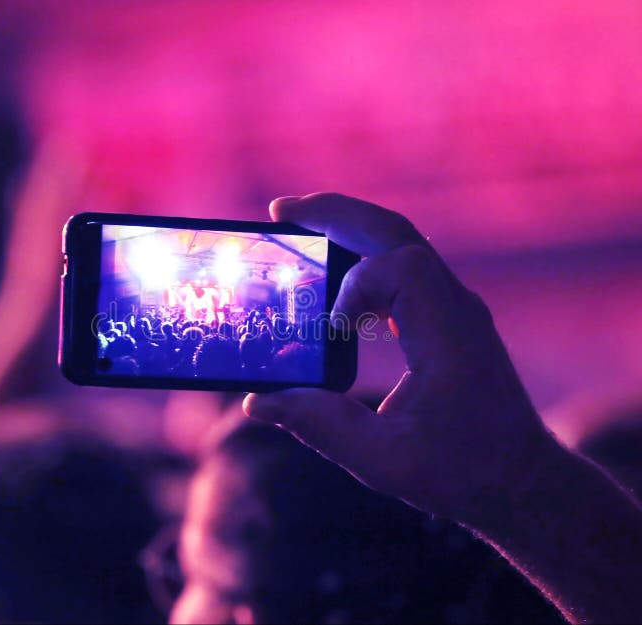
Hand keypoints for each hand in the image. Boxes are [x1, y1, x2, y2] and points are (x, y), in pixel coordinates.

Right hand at [244, 193, 558, 527]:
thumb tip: (258, 402)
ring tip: (300, 226)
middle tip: (281, 210)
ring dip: (349, 227)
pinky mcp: (448, 318)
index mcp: (447, 333)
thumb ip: (319, 427)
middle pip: (395, 231)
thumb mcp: (383, 460)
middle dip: (336, 213)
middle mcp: (455, 306)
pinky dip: (364, 257)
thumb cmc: (462, 472)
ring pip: (401, 241)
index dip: (352, 287)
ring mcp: (455, 307)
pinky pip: (405, 266)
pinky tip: (336, 277)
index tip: (330, 330)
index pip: (399, 266)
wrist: (521, 478)